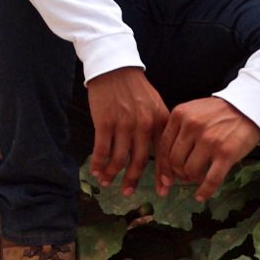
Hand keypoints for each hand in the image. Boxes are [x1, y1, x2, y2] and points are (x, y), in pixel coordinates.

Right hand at [86, 66, 169, 195]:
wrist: (115, 67)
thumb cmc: (135, 88)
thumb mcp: (155, 105)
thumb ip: (158, 127)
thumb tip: (160, 153)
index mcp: (159, 121)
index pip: (163, 153)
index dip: (163, 174)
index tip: (163, 190)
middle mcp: (144, 125)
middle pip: (139, 161)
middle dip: (133, 180)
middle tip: (128, 192)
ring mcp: (124, 124)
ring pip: (118, 158)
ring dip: (112, 173)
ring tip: (107, 182)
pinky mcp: (105, 122)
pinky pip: (102, 150)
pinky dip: (99, 163)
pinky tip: (96, 171)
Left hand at [156, 98, 259, 198]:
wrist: (248, 107)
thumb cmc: (217, 113)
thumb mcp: (193, 112)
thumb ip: (178, 130)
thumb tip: (167, 162)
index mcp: (180, 115)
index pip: (163, 146)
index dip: (162, 167)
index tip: (164, 179)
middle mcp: (192, 126)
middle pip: (175, 161)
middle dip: (178, 173)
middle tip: (185, 176)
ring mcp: (209, 140)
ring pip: (190, 171)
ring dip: (192, 179)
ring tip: (198, 178)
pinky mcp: (226, 153)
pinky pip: (210, 180)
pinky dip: (205, 191)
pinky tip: (201, 196)